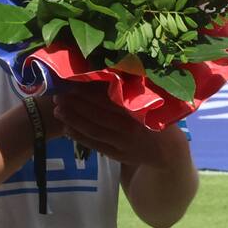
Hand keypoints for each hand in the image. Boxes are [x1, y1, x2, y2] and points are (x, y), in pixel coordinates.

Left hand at [51, 88, 188, 169]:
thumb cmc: (159, 121)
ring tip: (58, 110)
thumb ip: (135, 93)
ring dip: (73, 120)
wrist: (169, 152)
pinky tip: (67, 128)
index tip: (72, 84)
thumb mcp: (153, 105)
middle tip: (58, 95)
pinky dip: (79, 137)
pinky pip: (95, 145)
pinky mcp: (117, 155)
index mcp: (138, 113)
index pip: (108, 101)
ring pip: (93, 130)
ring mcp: (122, 144)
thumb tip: (111, 72)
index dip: (88, 93)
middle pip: (97, 115)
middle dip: (75, 105)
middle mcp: (129, 129)